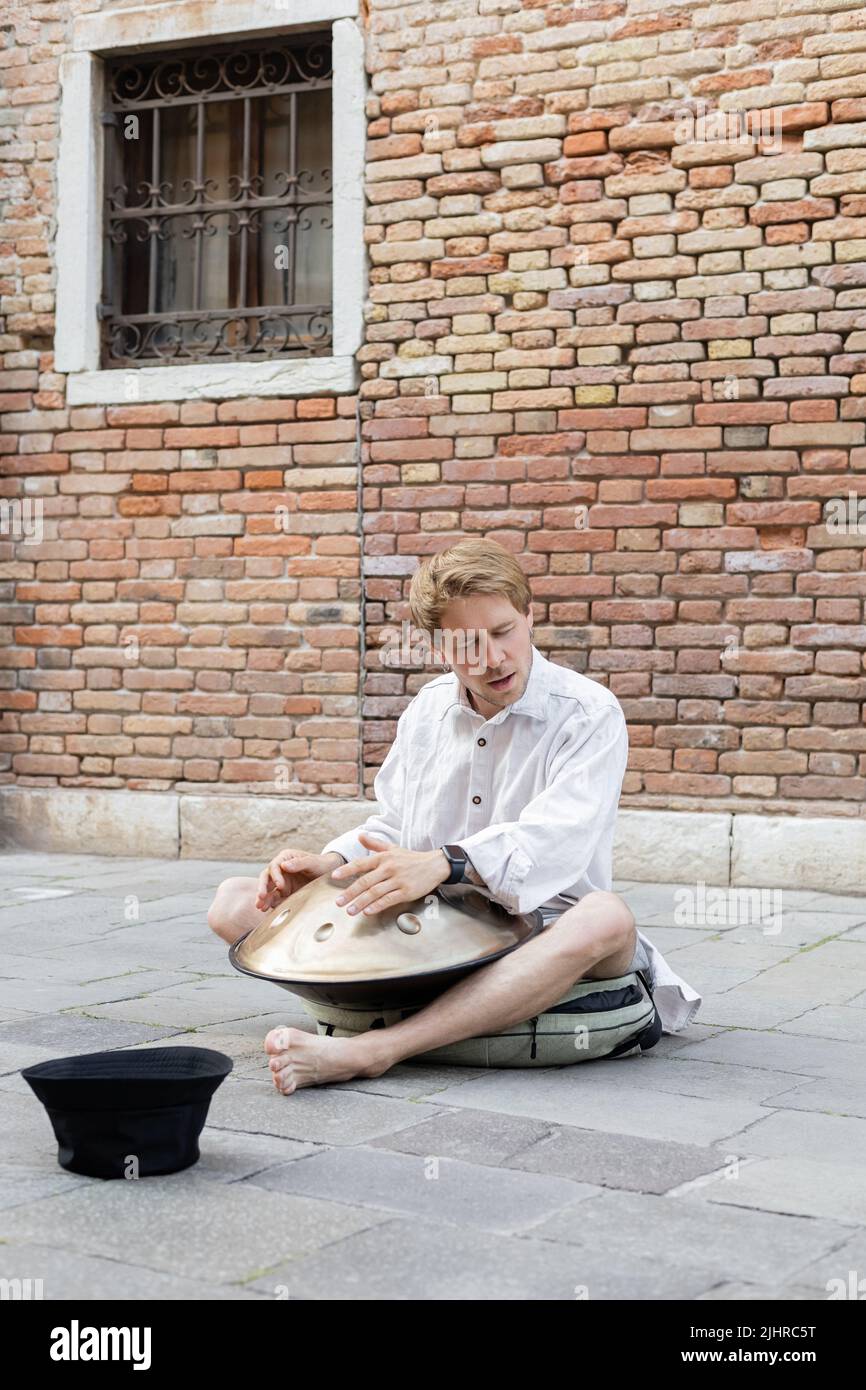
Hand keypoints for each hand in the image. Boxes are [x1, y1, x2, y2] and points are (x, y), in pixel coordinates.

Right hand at [255, 848, 340, 912]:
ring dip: (263, 898)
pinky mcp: (285, 892)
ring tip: (260, 907)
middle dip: (262, 887)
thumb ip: (299, 863)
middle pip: (266, 878)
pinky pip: (276, 898)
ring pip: (268, 889)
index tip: (280, 886)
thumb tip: (283, 866)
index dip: (275, 876)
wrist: (331, 874)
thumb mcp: (313, 862)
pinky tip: (268, 910)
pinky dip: (271, 904)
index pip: (274, 866)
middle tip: (261, 898)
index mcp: (285, 858)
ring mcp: (282, 882)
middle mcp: (281, 869)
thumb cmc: (321, 864)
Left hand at [330, 831, 449, 916]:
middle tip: (338, 902)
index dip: (347, 870)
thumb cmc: (412, 858)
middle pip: (365, 881)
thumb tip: (359, 835)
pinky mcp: (406, 891)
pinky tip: (368, 911)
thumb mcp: (393, 848)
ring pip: (375, 892)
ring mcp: (398, 880)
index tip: (334, 876)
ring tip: (350, 911)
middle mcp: (389, 868)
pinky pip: (389, 899)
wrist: (435, 865)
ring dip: (361, 903)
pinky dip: (378, 905)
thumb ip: (375, 843)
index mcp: (383, 858)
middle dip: (350, 893)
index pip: (361, 864)